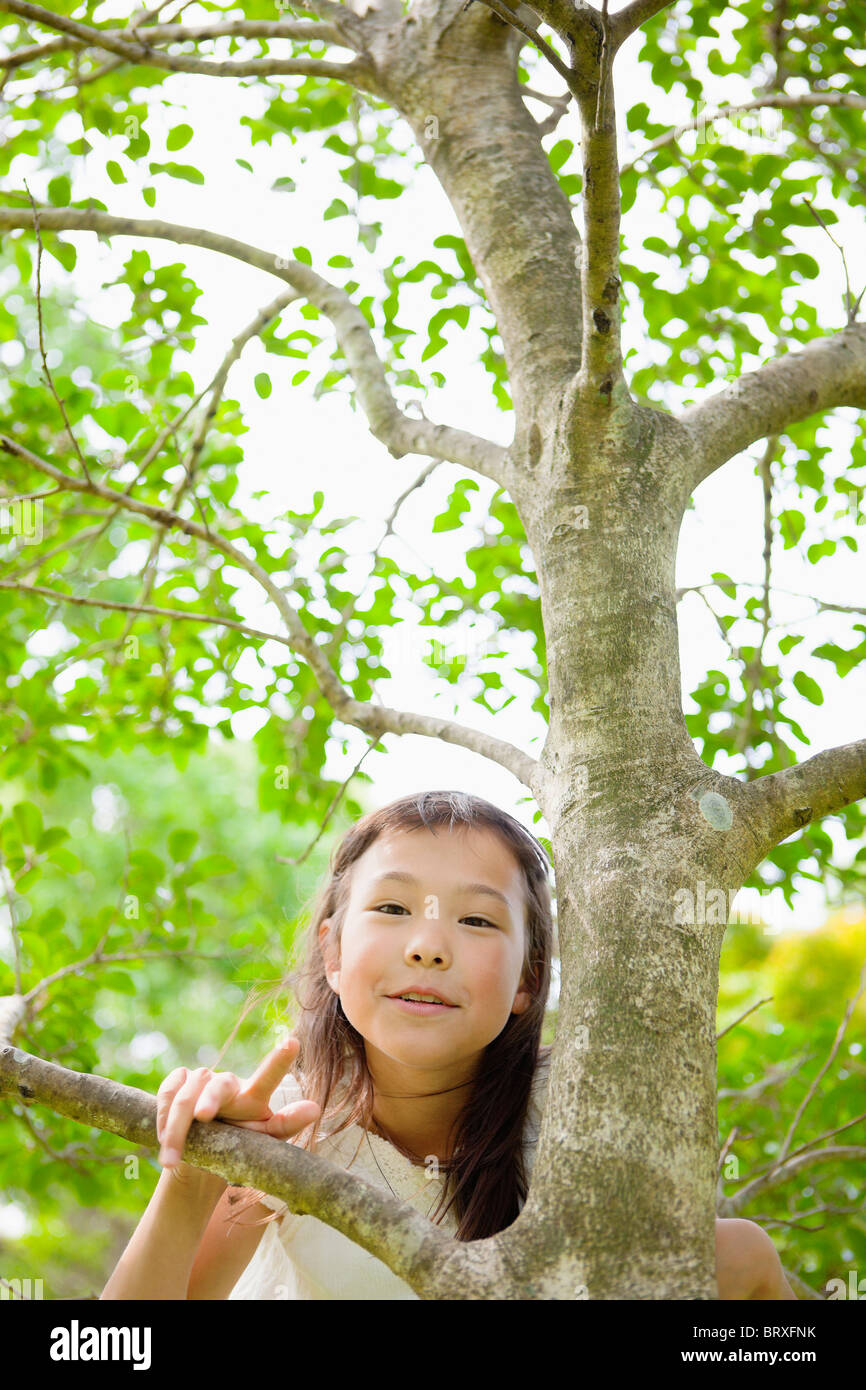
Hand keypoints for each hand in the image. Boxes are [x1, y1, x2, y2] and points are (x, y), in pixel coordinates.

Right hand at [155, 1036, 319, 1170]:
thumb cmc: (237, 1148)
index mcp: (253, 1097)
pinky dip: (162, 1119)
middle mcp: (228, 1082)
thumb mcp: (261, 1143)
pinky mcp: (177, 1082)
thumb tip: (315, 1108)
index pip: (269, 1078)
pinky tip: (163, 1141)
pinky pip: (167, 1094)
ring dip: (176, 1130)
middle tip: (203, 1116)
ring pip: (186, 1096)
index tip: (294, 1043)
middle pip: (219, 1086)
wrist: (201, 1158)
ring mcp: (202, 1079)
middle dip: (210, 1099)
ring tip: (171, 1160)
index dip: (279, 1061)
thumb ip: (285, 1125)